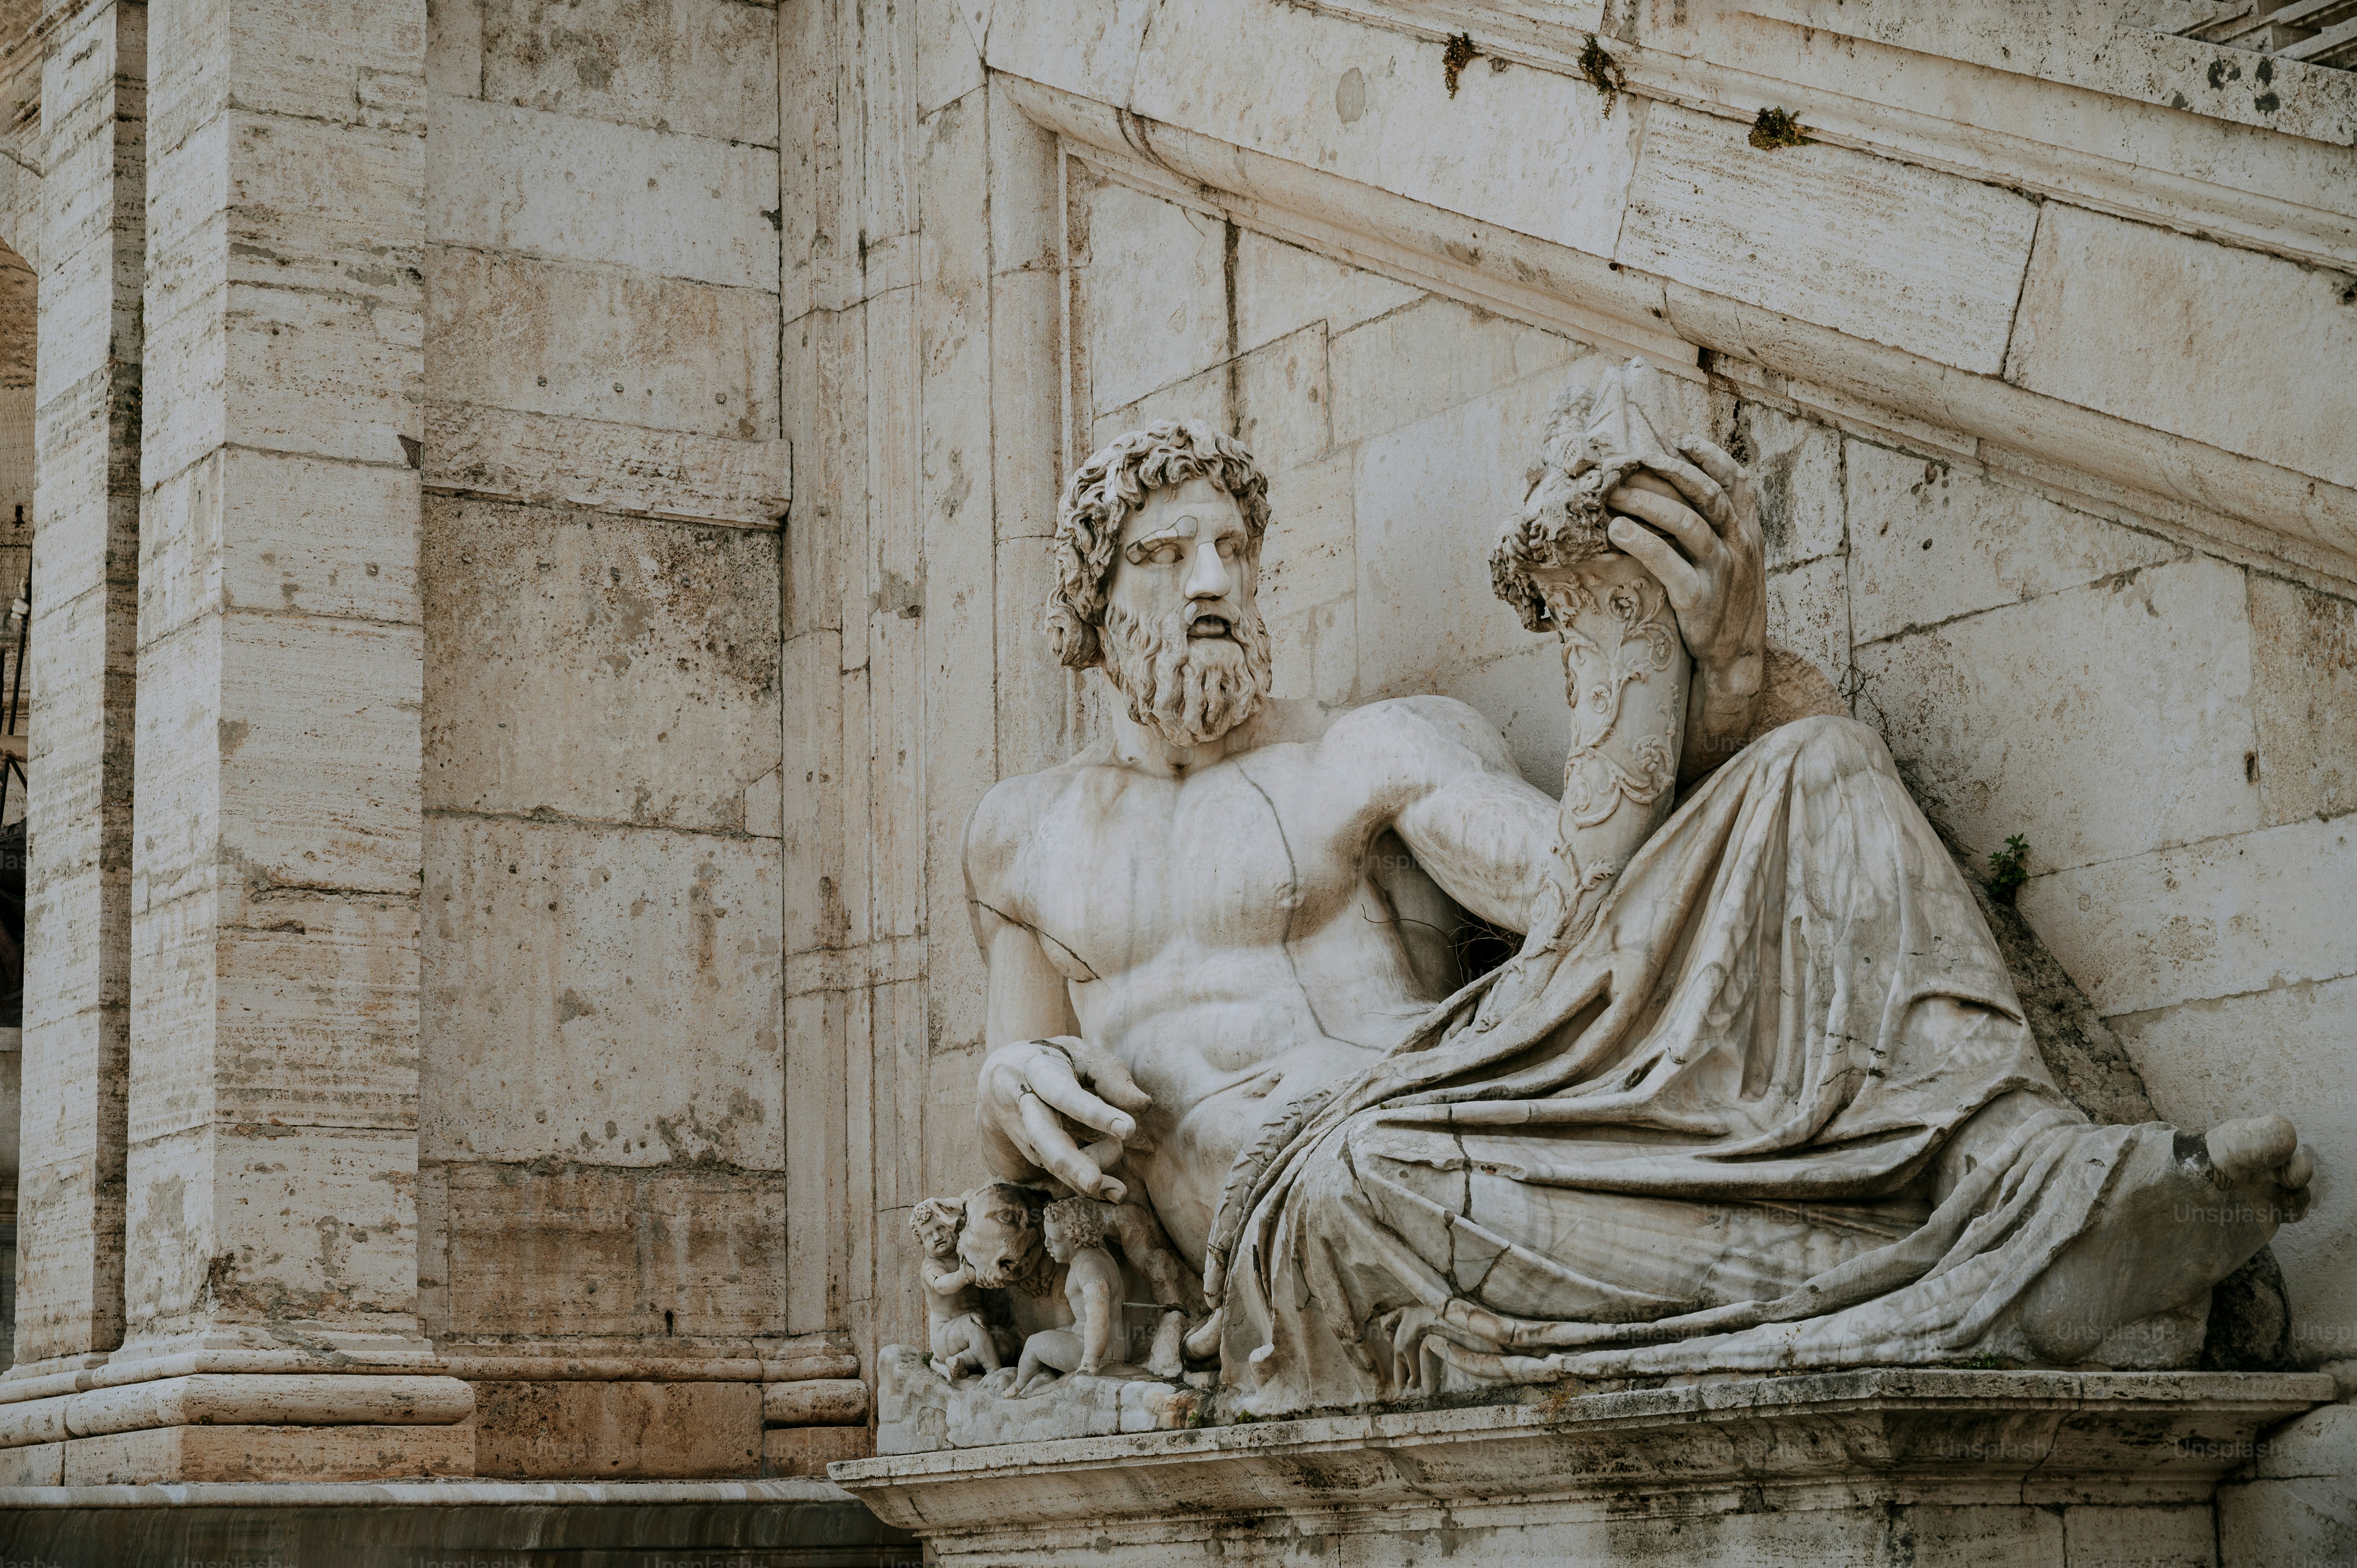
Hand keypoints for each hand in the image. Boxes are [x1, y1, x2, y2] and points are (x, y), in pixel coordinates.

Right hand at [977, 1036, 1152, 1200]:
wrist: (1004, 1073)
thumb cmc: (1055, 1060)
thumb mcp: (1083, 1055)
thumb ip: (1112, 1078)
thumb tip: (1143, 1106)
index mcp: (1036, 1070)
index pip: (1064, 1094)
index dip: (1095, 1113)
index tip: (1130, 1129)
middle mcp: (1022, 1104)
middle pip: (1041, 1136)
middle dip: (1068, 1161)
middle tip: (1094, 1182)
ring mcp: (1022, 1133)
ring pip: (1049, 1161)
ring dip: (1082, 1178)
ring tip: (1118, 1191)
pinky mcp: (1029, 1152)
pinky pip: (1055, 1171)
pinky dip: (1082, 1183)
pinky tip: (1112, 1192)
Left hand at [1604, 439, 1766, 776]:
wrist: (1735, 659)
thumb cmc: (1723, 603)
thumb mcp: (1732, 560)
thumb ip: (1715, 527)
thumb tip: (1672, 493)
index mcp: (1748, 532)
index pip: (1738, 481)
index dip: (1711, 456)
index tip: (1679, 439)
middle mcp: (1740, 546)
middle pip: (1704, 494)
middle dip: (1663, 472)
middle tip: (1625, 462)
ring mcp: (1723, 573)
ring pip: (1688, 522)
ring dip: (1647, 501)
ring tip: (1612, 493)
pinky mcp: (1701, 601)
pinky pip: (1671, 565)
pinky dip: (1643, 543)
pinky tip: (1617, 529)